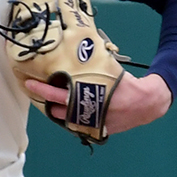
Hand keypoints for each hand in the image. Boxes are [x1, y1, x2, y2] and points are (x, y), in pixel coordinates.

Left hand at [24, 73, 172, 136]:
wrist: (147, 104)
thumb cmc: (126, 84)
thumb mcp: (109, 70)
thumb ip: (93, 64)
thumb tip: (81, 45)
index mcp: (91, 96)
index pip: (59, 95)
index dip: (43, 90)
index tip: (30, 83)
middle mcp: (89, 113)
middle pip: (58, 110)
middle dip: (46, 100)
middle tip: (34, 88)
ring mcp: (92, 124)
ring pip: (66, 119)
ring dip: (57, 109)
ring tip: (49, 99)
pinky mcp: (98, 130)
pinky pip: (77, 125)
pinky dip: (71, 116)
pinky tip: (66, 108)